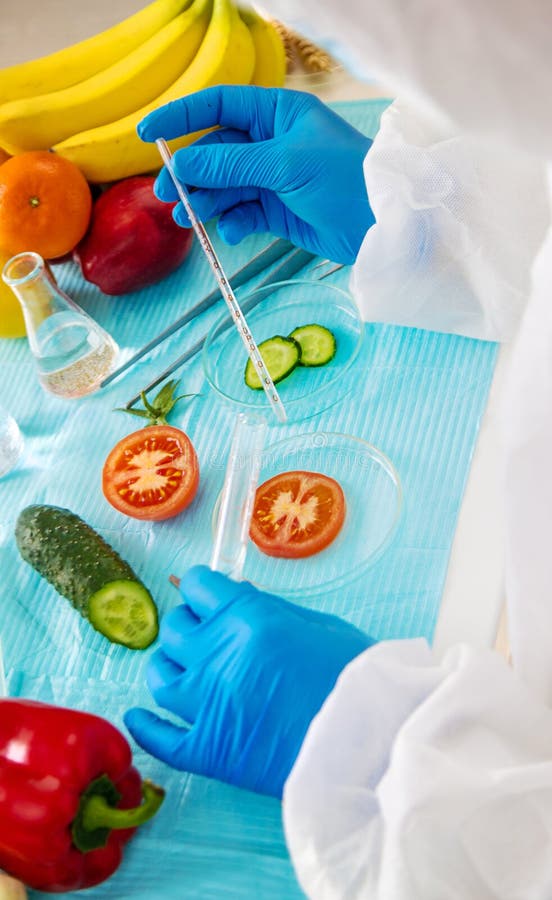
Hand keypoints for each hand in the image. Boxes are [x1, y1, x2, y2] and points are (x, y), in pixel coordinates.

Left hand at [124, 565, 373, 797]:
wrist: (369, 741)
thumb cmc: (355, 675)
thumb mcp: (318, 623)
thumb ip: (269, 608)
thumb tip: (238, 597)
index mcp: (244, 617)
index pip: (198, 586)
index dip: (202, 589)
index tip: (207, 596)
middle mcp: (215, 654)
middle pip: (175, 628)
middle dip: (188, 625)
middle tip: (204, 634)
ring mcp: (205, 703)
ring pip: (159, 675)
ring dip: (167, 667)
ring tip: (182, 670)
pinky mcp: (207, 749)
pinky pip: (160, 737)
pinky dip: (145, 725)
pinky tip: (139, 715)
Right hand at [137, 85, 374, 263]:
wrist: (380, 225)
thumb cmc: (343, 178)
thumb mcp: (283, 163)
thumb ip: (231, 163)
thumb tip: (184, 162)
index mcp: (277, 114)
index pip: (218, 106)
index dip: (182, 117)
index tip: (148, 135)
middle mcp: (272, 143)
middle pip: (215, 151)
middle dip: (191, 172)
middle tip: (169, 194)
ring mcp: (273, 179)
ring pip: (224, 186)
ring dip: (206, 201)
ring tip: (190, 218)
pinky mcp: (277, 212)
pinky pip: (242, 213)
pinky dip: (233, 222)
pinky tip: (232, 231)